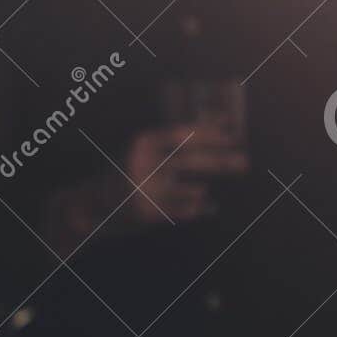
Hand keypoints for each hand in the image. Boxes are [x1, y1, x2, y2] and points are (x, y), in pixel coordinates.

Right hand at [121, 121, 247, 224]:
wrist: (92, 204)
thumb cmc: (126, 172)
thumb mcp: (142, 150)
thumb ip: (171, 140)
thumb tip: (213, 123)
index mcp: (142, 143)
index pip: (181, 134)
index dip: (209, 133)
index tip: (233, 133)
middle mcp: (142, 164)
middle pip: (189, 160)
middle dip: (220, 160)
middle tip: (244, 161)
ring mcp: (143, 190)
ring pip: (187, 188)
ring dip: (212, 185)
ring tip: (221, 186)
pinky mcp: (146, 213)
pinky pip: (181, 211)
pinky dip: (198, 209)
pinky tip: (210, 207)